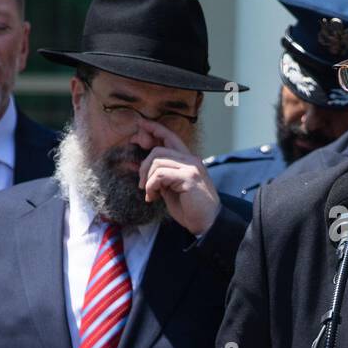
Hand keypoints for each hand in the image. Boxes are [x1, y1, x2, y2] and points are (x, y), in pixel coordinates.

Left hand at [131, 118, 220, 235]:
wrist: (207, 223)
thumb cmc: (190, 208)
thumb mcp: (171, 189)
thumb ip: (160, 176)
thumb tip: (141, 169)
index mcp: (188, 160)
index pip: (171, 137)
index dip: (155, 129)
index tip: (141, 124)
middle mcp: (191, 159)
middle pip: (159, 149)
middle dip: (144, 166)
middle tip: (141, 183)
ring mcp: (191, 167)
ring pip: (157, 161)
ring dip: (147, 180)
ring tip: (150, 194)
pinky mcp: (189, 177)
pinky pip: (160, 175)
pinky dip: (151, 186)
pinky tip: (153, 197)